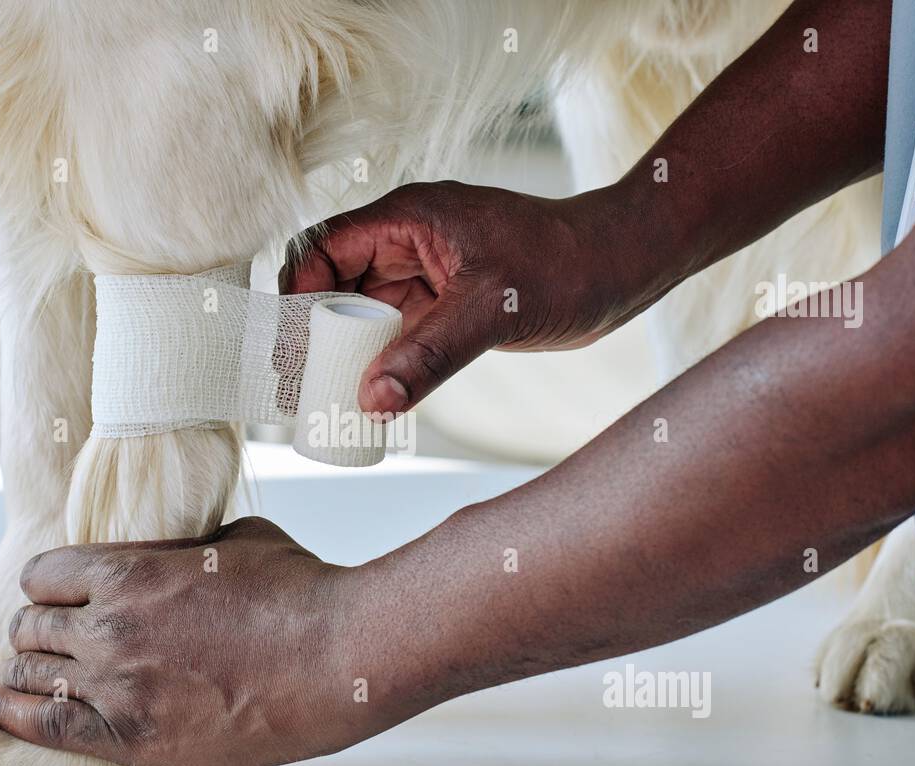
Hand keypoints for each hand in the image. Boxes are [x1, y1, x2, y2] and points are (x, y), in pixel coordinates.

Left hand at [0, 518, 394, 765]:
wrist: (337, 657)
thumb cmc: (300, 594)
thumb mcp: (236, 539)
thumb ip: (182, 547)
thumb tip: (171, 549)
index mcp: (130, 572)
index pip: (43, 573)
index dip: (51, 581)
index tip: (62, 591)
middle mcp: (109, 627)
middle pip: (30, 625)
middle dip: (41, 625)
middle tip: (59, 634)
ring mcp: (117, 686)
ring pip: (30, 673)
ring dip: (35, 667)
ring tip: (46, 670)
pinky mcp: (133, 737)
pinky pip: (41, 726)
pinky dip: (6, 712)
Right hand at [281, 180, 670, 415]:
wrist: (622, 267)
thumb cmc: (566, 264)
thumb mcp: (492, 310)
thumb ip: (428, 355)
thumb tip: (372, 399)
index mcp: (408, 217)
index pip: (324, 245)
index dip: (299, 291)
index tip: (293, 343)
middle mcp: (407, 241)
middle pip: (334, 282)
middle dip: (314, 330)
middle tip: (302, 382)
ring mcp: (424, 273)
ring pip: (362, 311)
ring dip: (344, 350)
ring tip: (327, 397)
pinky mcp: (443, 302)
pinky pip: (394, 331)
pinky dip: (379, 361)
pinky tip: (371, 395)